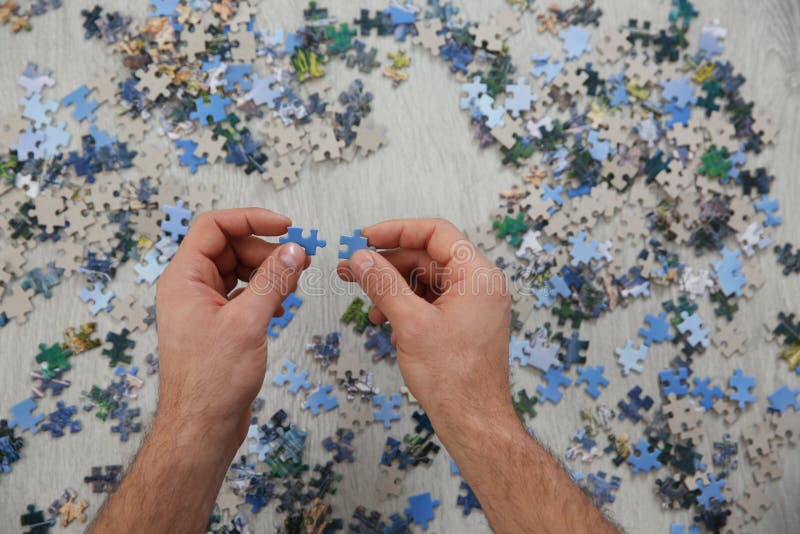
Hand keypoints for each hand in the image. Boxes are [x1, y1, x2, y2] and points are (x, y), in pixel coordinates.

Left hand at [155, 208, 307, 453]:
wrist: (202, 427)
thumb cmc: (212, 381)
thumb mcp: (248, 322)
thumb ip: (272, 281)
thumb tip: (293, 250)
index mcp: (184, 278)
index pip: (214, 227)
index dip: (251, 219)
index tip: (285, 226)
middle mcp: (191, 287)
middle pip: (231, 247)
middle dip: (267, 250)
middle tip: (300, 261)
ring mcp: (204, 306)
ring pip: (240, 270)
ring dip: (269, 272)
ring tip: (294, 284)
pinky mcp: (219, 324)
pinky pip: (243, 293)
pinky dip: (265, 293)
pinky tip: (282, 305)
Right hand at [337, 218, 515, 436]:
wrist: (473, 422)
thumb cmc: (453, 378)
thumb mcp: (410, 323)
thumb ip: (383, 284)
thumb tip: (360, 258)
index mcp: (478, 275)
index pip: (436, 233)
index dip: (397, 231)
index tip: (365, 238)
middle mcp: (481, 285)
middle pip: (428, 256)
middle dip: (388, 264)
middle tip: (352, 270)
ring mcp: (475, 305)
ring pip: (427, 280)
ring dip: (394, 289)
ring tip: (368, 307)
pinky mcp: (466, 323)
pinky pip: (432, 301)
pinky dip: (407, 307)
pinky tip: (388, 325)